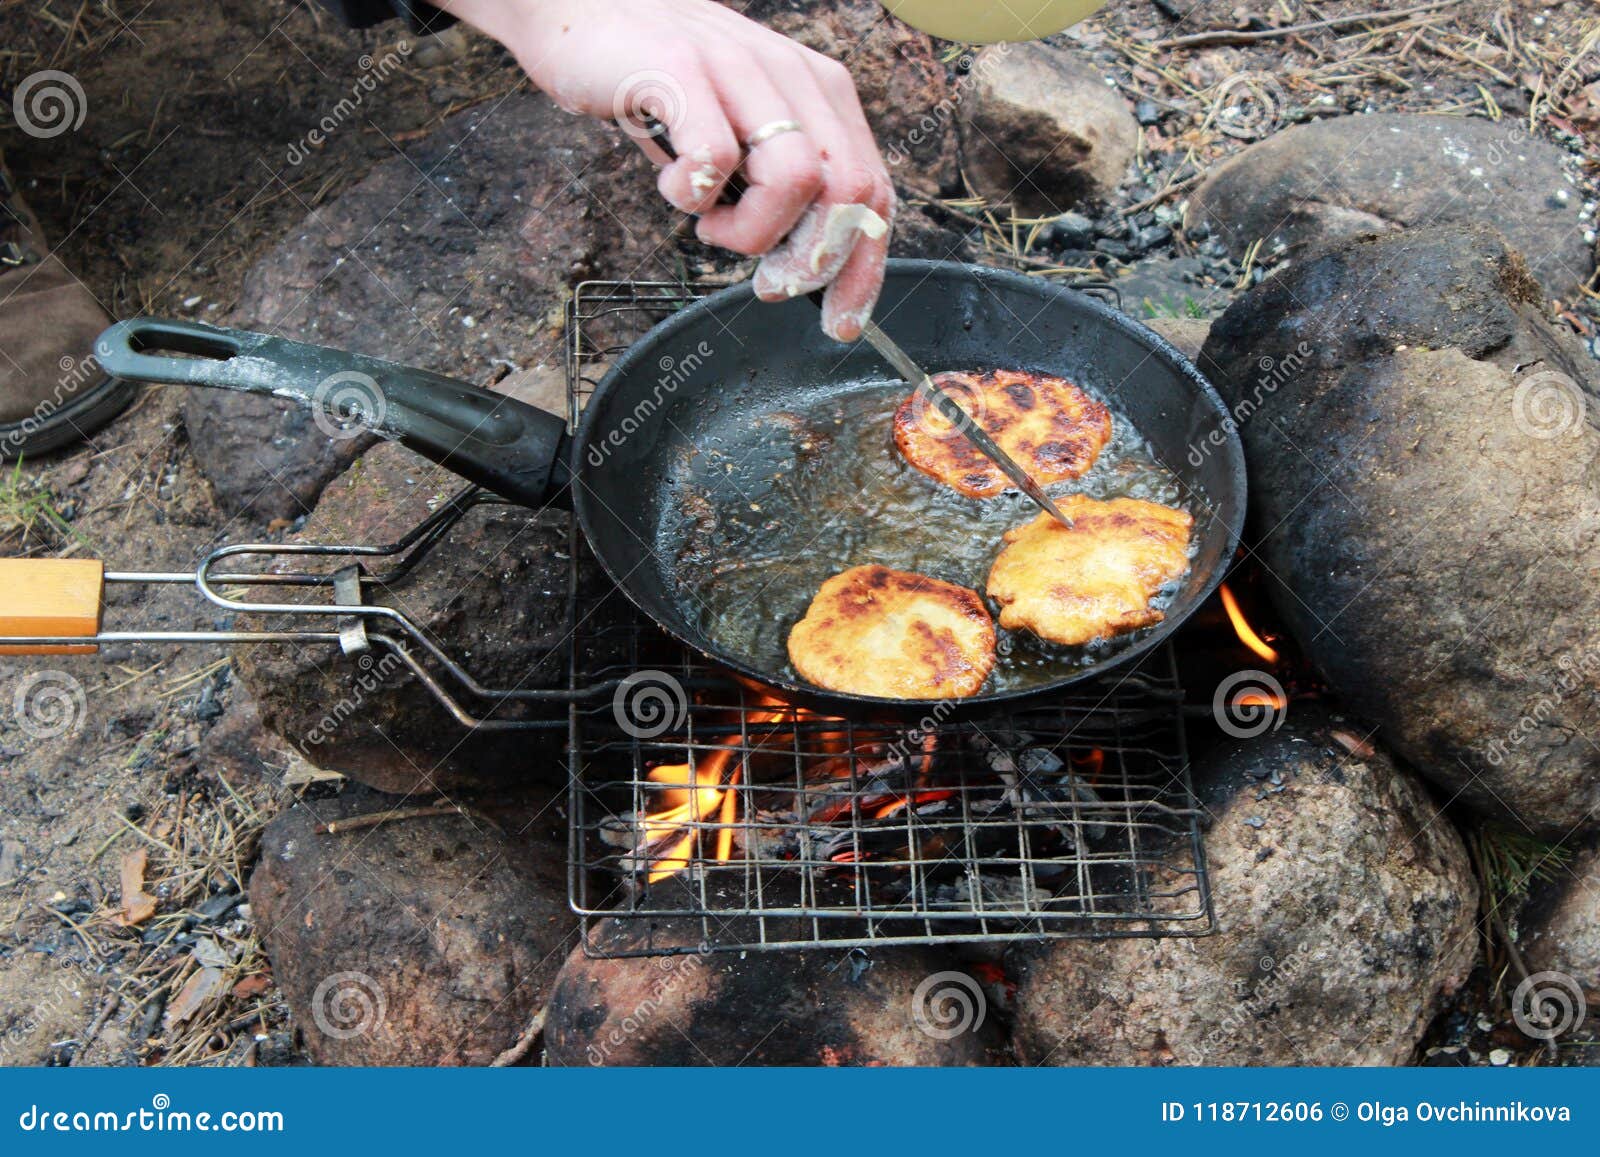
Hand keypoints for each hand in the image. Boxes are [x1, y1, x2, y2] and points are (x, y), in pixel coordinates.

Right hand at [436, 0, 893, 340]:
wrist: (582, 11)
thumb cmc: (665, 87)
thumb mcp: (742, 132)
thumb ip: (780, 185)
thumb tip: (806, 269)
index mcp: (820, 91)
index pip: (875, 191)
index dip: (864, 268)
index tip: (839, 321)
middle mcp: (791, 74)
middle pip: (850, 190)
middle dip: (814, 262)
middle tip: (771, 284)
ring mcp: (739, 68)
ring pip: (796, 178)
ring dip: (753, 232)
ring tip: (711, 228)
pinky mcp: (682, 70)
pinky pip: (714, 159)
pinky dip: (694, 197)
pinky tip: (675, 188)